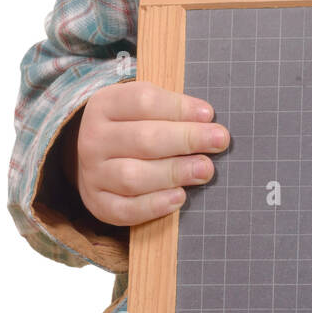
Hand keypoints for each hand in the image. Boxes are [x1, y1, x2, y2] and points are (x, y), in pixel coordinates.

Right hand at [67, 80, 229, 227]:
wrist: (95, 155)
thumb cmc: (133, 125)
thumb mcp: (143, 106)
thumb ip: (172, 109)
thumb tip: (207, 118)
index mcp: (105, 105)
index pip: (143, 101)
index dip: (179, 107)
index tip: (209, 114)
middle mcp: (93, 139)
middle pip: (143, 139)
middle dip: (186, 139)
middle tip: (219, 141)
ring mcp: (92, 174)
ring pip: (133, 176)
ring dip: (174, 173)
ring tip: (205, 169)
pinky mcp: (97, 203)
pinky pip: (124, 210)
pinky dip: (154, 206)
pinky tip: (179, 197)